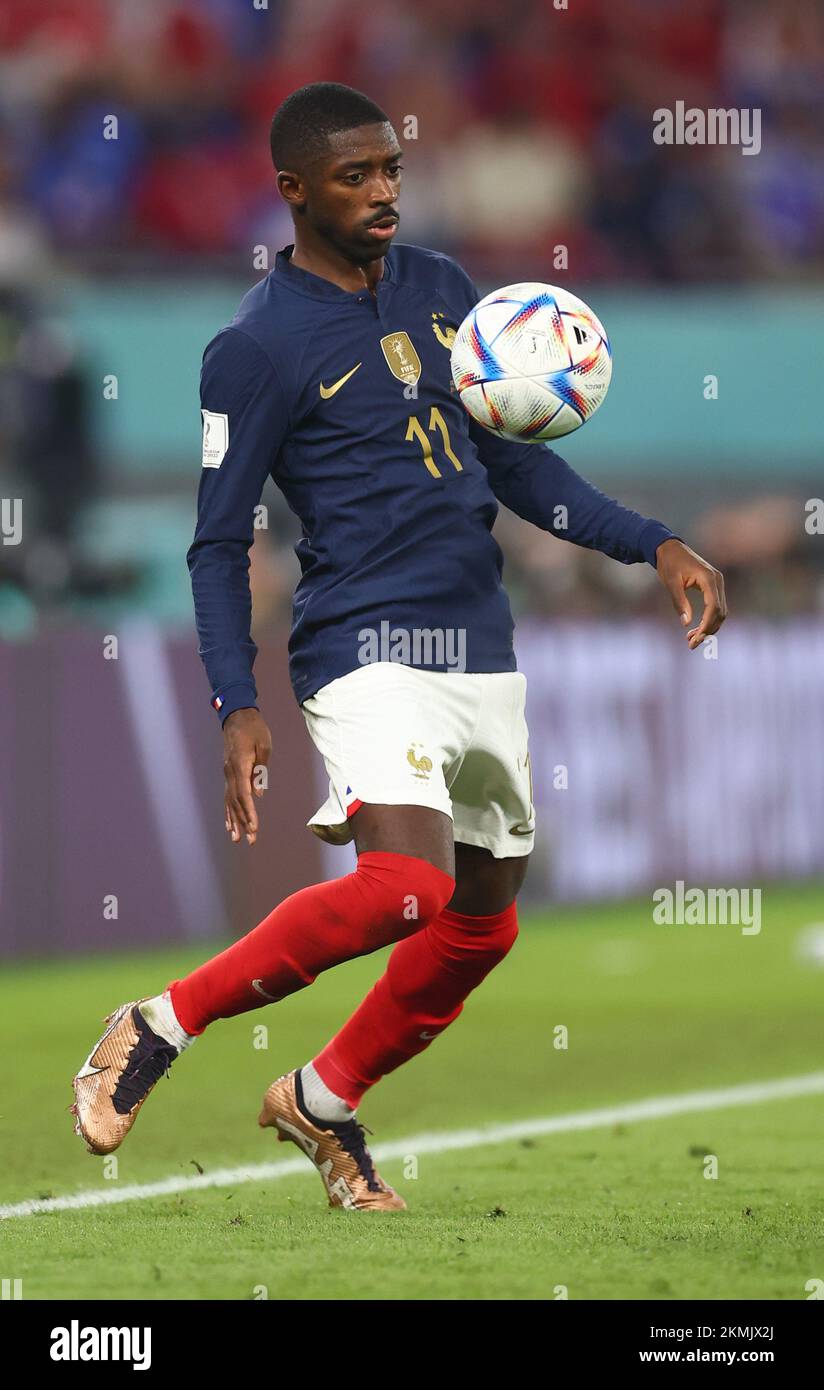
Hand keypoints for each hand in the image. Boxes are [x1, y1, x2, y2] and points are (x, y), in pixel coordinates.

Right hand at [222, 708, 271, 844]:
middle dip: (243, 823)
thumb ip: (261, 770)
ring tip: (237, 839)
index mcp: (240, 765)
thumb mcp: (264, 745)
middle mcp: (230, 773)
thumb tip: (258, 794)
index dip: (249, 812)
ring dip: (234, 821)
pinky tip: (230, 824)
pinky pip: (227, 796)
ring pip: (229, 802)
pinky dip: (228, 811)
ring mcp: (227, 774)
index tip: (254, 826)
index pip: (244, 794)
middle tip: (250, 840)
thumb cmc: (254, 729)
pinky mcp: (228, 774)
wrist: (237, 716)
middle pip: (236, 803)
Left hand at [655, 538, 726, 649]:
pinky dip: (708, 620)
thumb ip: (679, 602)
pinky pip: (716, 607)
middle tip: (691, 644)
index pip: (714, 607)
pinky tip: (695, 629)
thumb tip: (686, 623)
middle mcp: (717, 581)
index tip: (695, 639)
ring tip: (691, 640)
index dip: (706, 625)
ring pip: (720, 612)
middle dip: (708, 630)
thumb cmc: (669, 564)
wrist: (670, 548)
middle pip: (720, 612)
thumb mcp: (671, 583)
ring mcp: (717, 583)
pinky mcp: (713, 587)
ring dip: (708, 627)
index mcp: (708, 579)